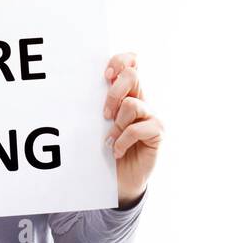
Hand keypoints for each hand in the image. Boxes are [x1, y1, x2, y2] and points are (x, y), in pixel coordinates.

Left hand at [101, 51, 160, 206]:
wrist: (120, 180)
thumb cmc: (106, 150)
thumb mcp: (98, 125)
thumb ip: (99, 106)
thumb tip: (84, 90)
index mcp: (126, 93)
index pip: (130, 62)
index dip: (119, 62)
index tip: (106, 76)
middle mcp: (141, 100)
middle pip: (132, 75)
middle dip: (113, 93)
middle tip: (104, 115)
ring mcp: (151, 116)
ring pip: (132, 104)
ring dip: (117, 124)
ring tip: (111, 140)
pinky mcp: (158, 132)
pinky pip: (137, 129)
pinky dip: (122, 141)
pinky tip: (117, 151)